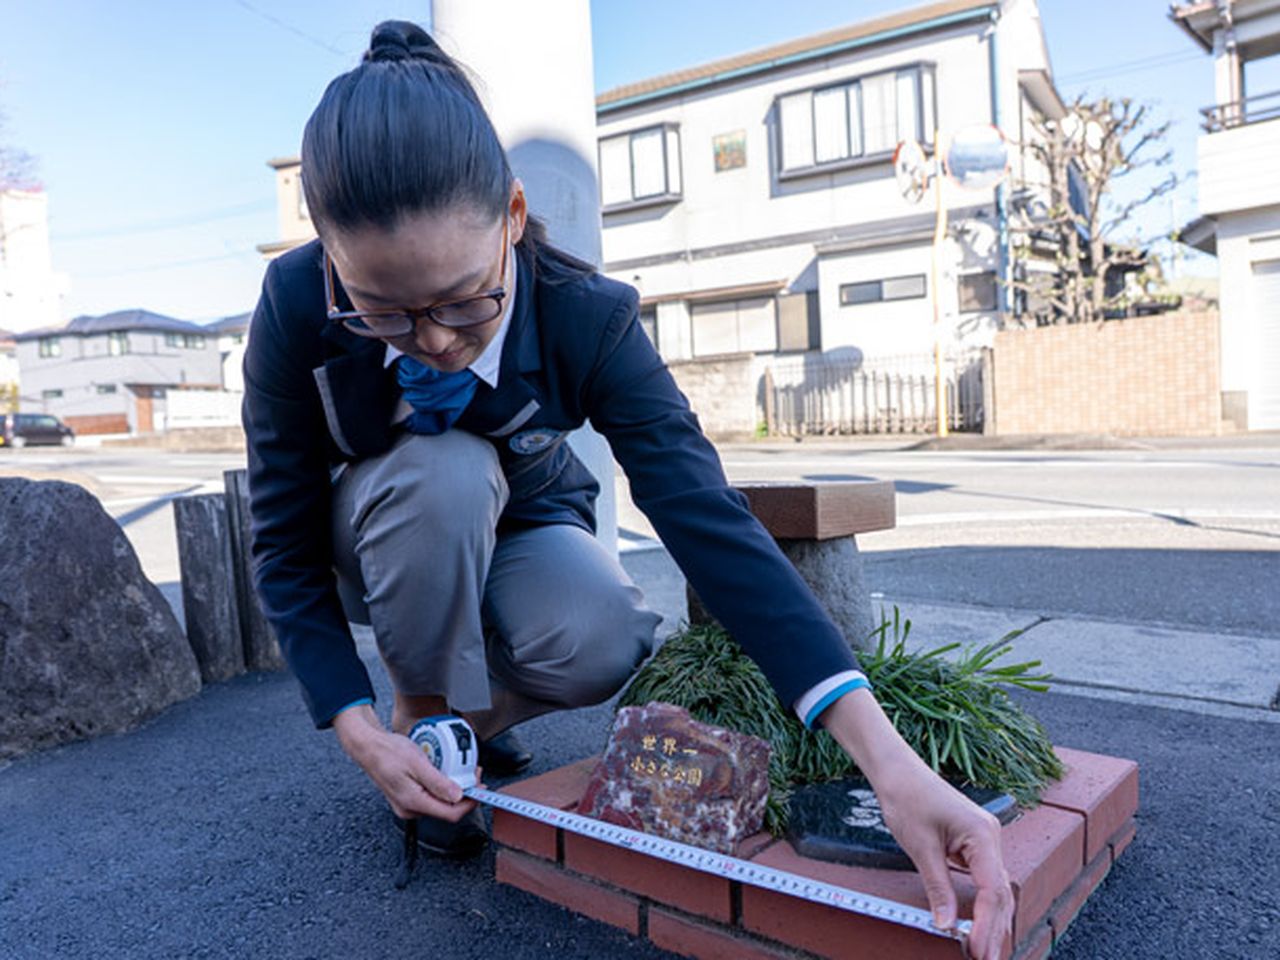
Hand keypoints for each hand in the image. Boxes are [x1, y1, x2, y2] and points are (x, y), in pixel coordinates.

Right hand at [332, 703, 480, 820]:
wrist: (369, 747)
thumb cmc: (388, 752)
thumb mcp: (418, 763)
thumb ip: (438, 783)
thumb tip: (458, 796)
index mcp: (413, 803)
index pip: (450, 814)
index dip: (470, 803)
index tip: (480, 788)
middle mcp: (410, 809)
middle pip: (446, 810)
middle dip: (463, 794)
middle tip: (472, 773)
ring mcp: (407, 806)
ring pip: (439, 803)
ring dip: (452, 789)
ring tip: (458, 770)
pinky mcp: (407, 799)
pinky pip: (430, 798)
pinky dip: (441, 787)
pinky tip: (443, 773)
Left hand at [820, 688, 1012, 959]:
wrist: (897, 771)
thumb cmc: (907, 799)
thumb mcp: (920, 847)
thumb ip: (937, 887)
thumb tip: (945, 925)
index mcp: (983, 835)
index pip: (992, 891)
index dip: (986, 925)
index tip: (976, 950)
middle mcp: (991, 837)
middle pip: (1000, 894)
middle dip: (994, 929)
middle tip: (983, 959)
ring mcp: (985, 840)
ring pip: (995, 889)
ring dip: (990, 920)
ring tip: (982, 950)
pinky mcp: (975, 843)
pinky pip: (984, 879)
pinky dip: (982, 904)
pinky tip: (976, 924)